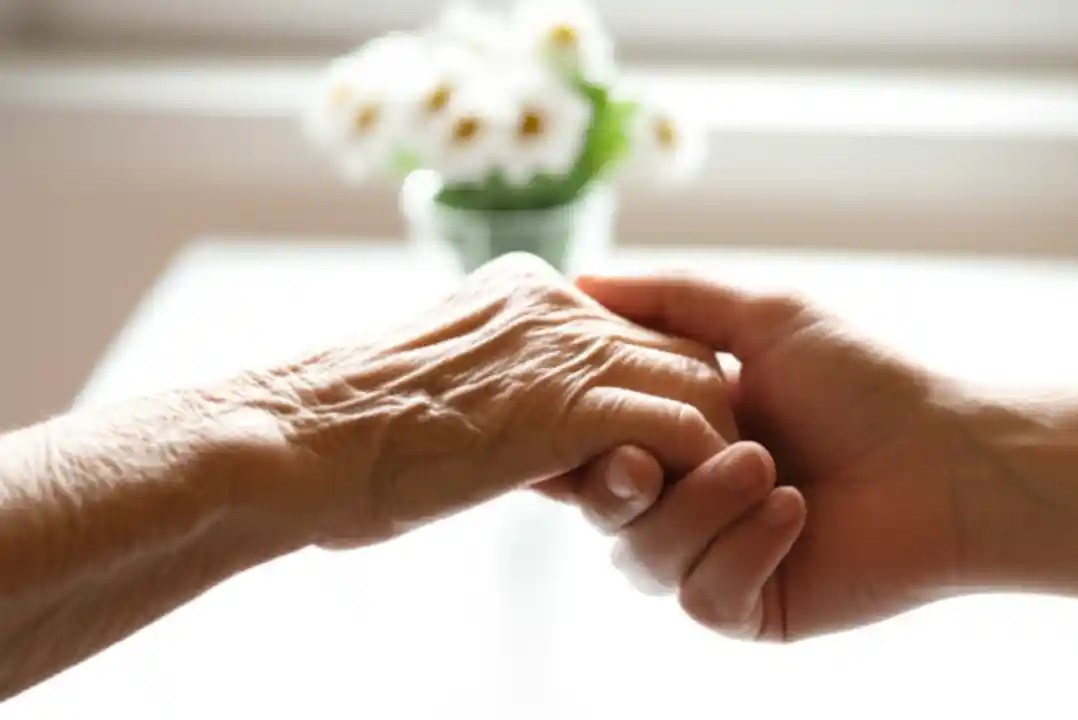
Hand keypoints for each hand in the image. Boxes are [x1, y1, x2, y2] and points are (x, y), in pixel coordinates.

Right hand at [235, 254, 735, 547]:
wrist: (295, 443)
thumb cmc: (342, 436)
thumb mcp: (435, 387)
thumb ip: (498, 386)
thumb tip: (519, 429)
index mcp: (525, 289)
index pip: (630, 333)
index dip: (638, 398)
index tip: (622, 455)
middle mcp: (558, 303)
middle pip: (679, 351)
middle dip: (686, 419)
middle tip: (667, 482)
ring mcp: (569, 348)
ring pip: (700, 383)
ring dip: (701, 448)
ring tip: (677, 501)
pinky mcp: (574, 404)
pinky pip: (683, 427)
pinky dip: (694, 471)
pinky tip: (668, 507)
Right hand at [563, 274, 1022, 640]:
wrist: (951, 463)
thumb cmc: (866, 384)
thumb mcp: (763, 316)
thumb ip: (669, 298)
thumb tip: (577, 282)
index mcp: (679, 435)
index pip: (591, 447)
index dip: (573, 439)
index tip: (566, 416)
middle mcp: (686, 499)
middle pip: (601, 506)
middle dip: (623, 478)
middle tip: (655, 456)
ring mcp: (714, 557)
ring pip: (642, 556)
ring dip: (701, 506)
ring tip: (767, 468)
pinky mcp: (749, 609)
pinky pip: (701, 596)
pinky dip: (742, 549)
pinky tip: (795, 513)